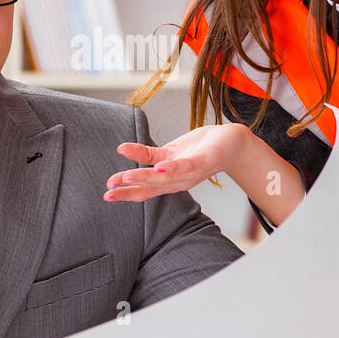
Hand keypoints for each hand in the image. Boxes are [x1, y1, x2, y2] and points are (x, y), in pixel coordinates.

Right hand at [105, 124, 249, 202]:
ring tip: (125, 176)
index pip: (145, 189)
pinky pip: (185, 166)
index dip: (126, 193)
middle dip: (129, 189)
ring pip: (164, 178)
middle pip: (151, 187)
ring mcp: (190, 172)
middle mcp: (178, 181)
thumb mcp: (168, 152)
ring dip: (145, 177)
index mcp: (169, 180)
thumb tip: (121, 150)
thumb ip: (147, 155)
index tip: (106, 194)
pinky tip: (159, 167)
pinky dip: (172, 168)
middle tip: (110, 190)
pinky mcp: (202, 161)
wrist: (231, 143)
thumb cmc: (199, 148)